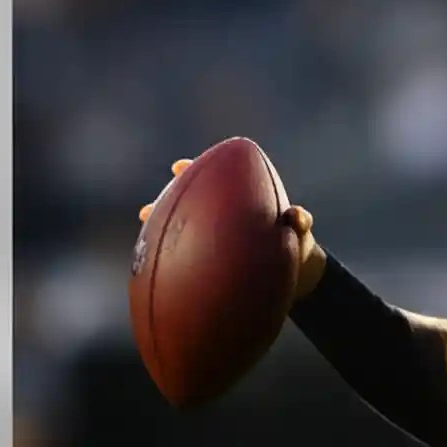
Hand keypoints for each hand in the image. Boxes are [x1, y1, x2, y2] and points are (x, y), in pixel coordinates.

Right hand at [139, 158, 327, 301]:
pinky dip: (173, 265)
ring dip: (161, 235)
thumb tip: (295, 215)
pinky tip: (155, 274)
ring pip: (181, 235)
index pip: (214, 181)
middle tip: (148, 208)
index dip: (194, 171)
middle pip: (188, 206)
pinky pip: (189, 264)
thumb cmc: (297, 245)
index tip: (178, 167)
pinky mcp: (212, 266)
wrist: (297, 279)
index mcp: (239, 204)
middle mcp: (221, 221)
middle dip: (167, 204)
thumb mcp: (301, 232)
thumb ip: (301, 221)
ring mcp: (213, 244)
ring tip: (145, 241)